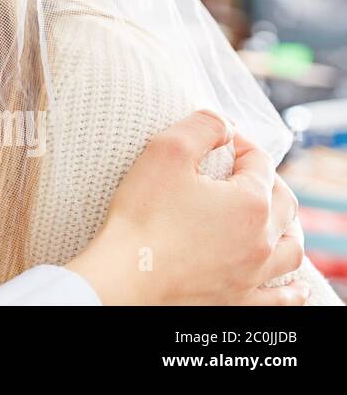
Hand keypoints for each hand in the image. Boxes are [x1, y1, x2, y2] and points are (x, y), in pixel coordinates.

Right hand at [68, 110, 307, 304]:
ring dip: (290, 230)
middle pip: (283, 203)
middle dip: (270, 181)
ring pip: (290, 251)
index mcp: (251, 202)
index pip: (260, 162)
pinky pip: (278, 298)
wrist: (127, 276)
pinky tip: (296, 288)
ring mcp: (252, 274)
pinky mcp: (238, 301)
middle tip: (245, 172)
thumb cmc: (144, 215)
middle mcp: (262, 240)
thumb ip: (202, 126)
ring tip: (282, 222)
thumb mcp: (166, 151)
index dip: (241, 144)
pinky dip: (291, 290)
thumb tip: (226, 123)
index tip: (220, 139)